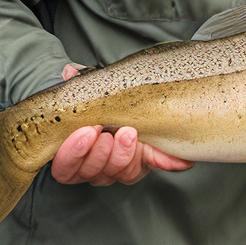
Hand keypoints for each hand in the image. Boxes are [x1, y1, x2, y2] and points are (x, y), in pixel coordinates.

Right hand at [51, 65, 193, 185]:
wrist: (127, 105)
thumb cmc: (101, 105)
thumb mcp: (90, 94)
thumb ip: (79, 85)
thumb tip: (69, 72)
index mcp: (76, 155)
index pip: (66, 167)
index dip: (73, 153)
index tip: (87, 131)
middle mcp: (96, 167)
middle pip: (93, 172)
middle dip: (100, 153)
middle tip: (108, 134)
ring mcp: (121, 167)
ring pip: (120, 172)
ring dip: (124, 154)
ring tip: (129, 133)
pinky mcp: (146, 162)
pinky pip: (157, 164)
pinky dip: (168, 160)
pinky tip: (179, 159)